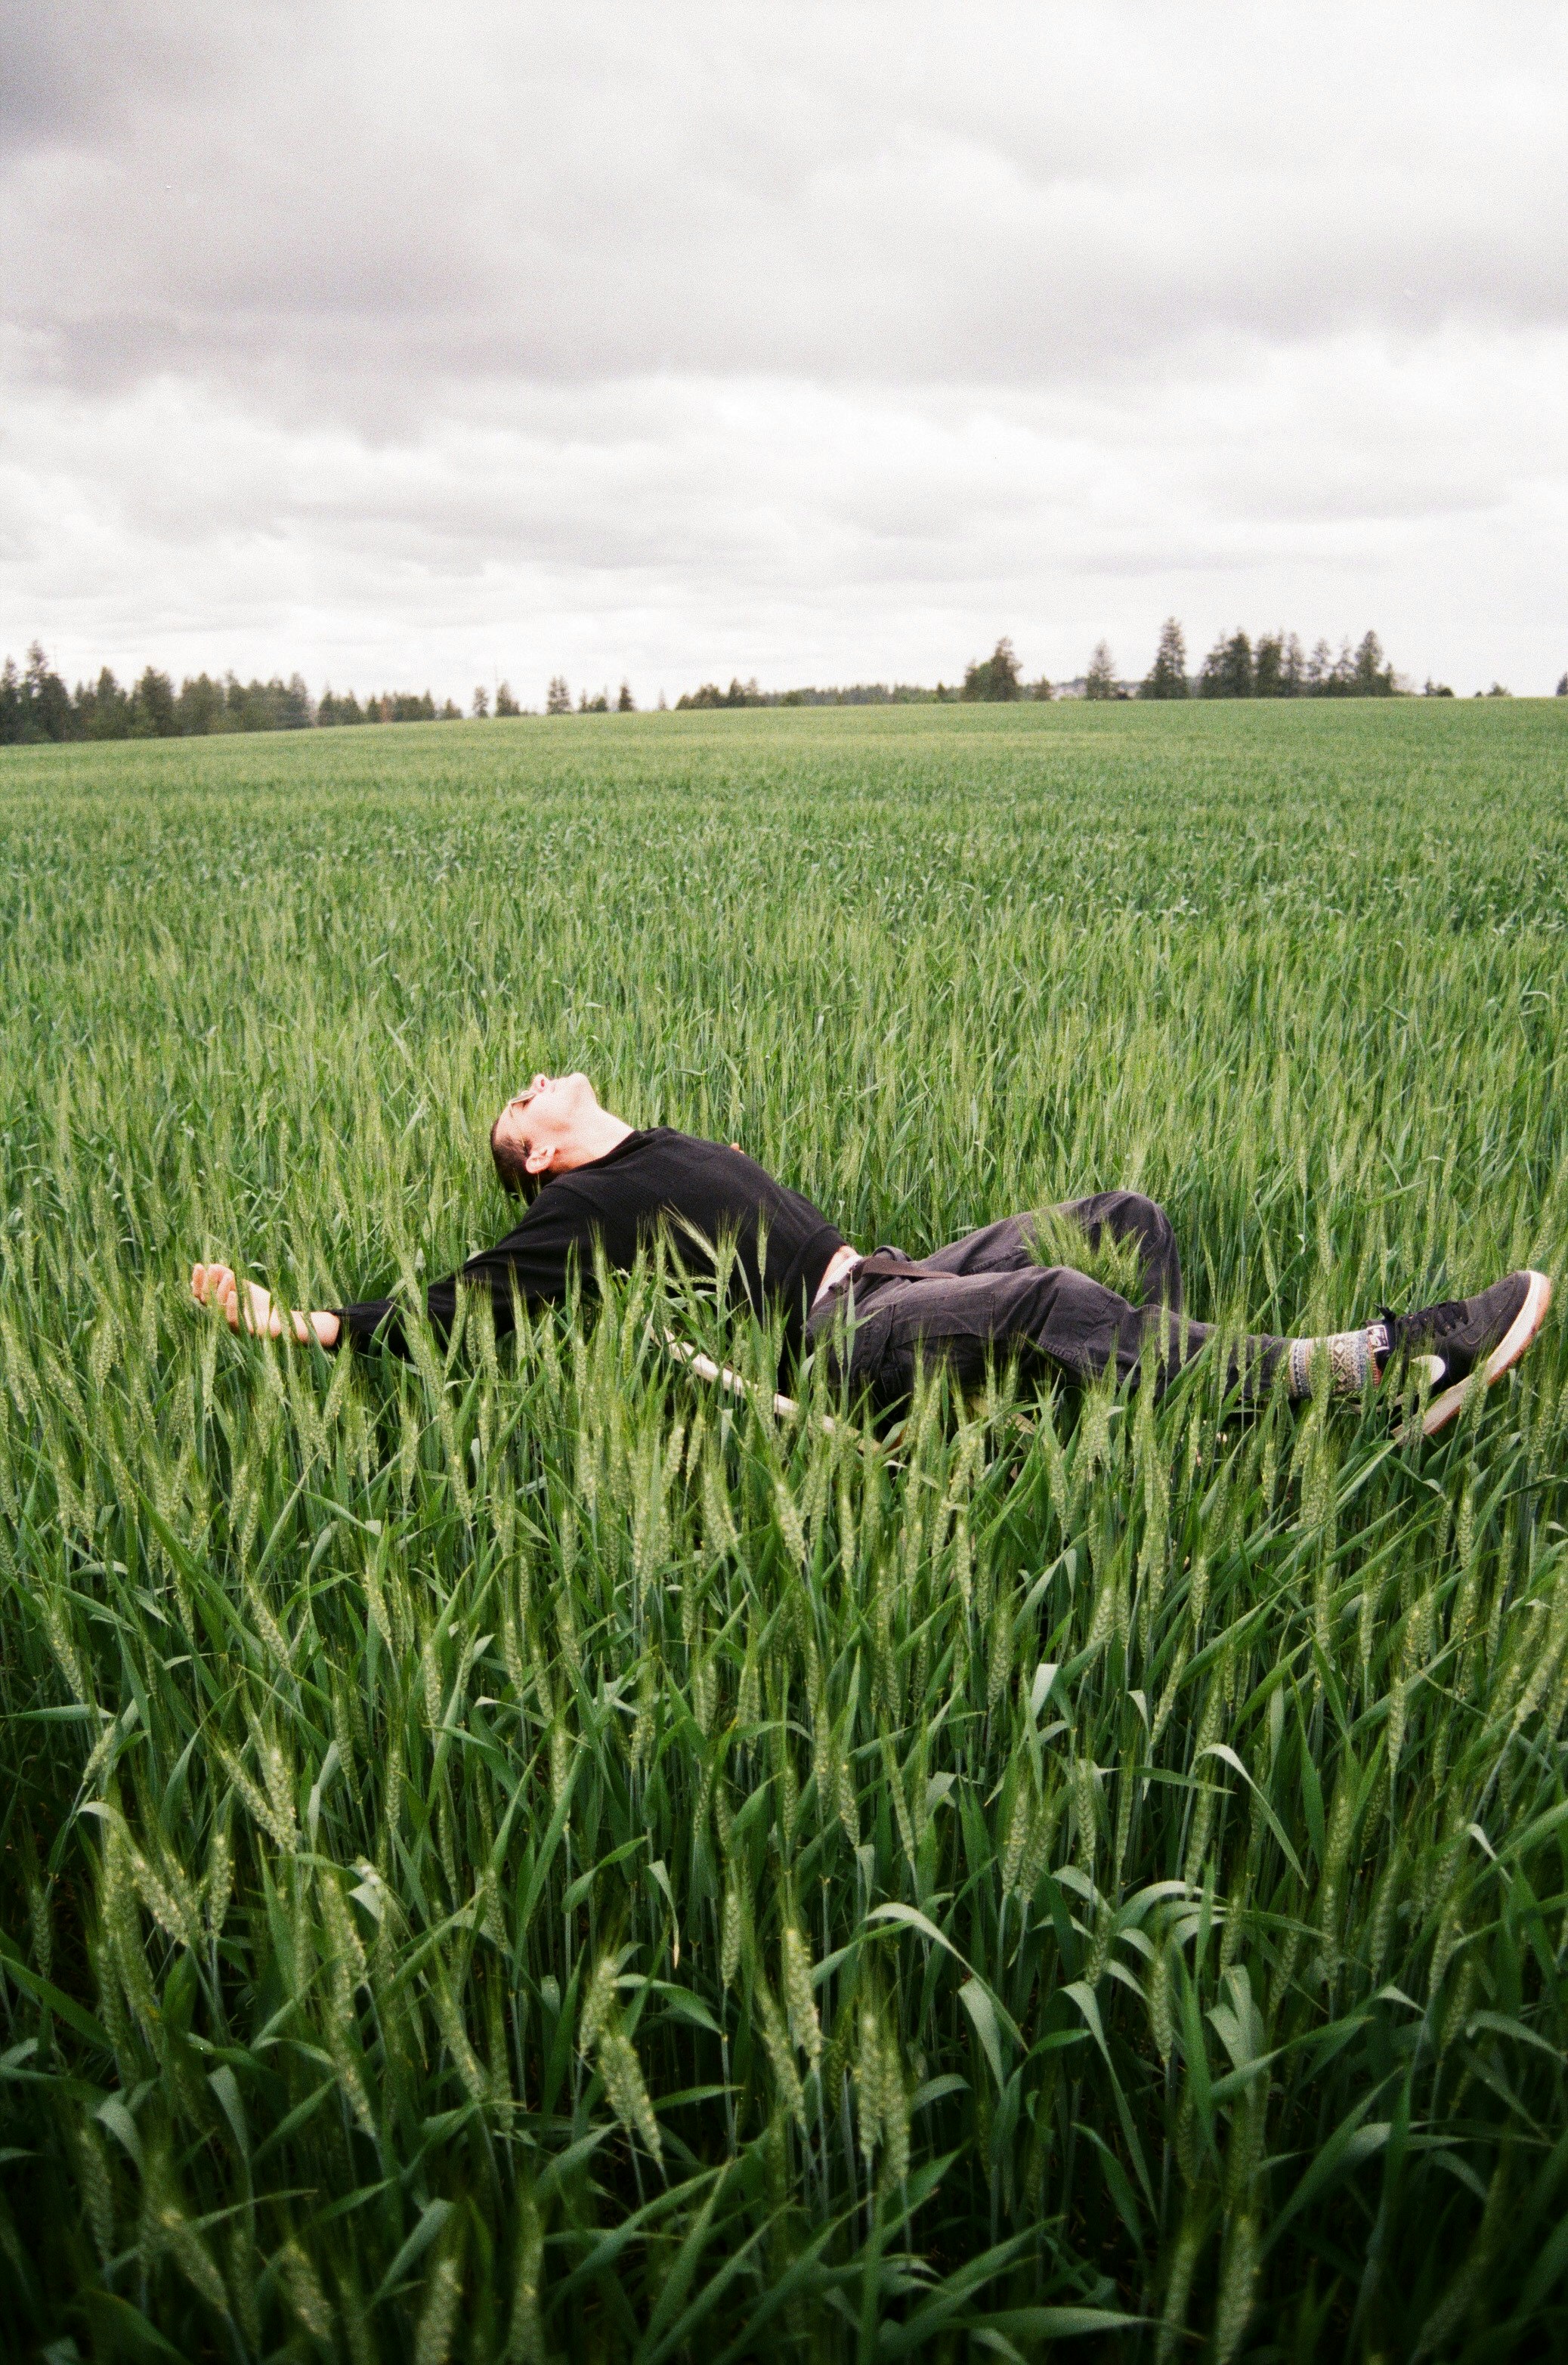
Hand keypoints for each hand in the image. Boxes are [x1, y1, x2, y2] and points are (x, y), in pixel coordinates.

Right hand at [191, 1263, 338, 1345]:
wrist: (281, 1316)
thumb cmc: (259, 1302)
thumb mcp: (242, 1285)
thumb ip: (227, 1275)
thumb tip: (211, 1265)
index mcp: (217, 1306)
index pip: (200, 1294)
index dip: (197, 1281)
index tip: (199, 1265)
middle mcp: (220, 1316)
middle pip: (205, 1302)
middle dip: (207, 1284)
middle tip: (213, 1269)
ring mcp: (230, 1325)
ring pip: (217, 1310)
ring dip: (221, 1291)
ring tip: (229, 1277)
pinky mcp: (243, 1331)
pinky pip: (231, 1321)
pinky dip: (230, 1307)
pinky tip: (233, 1294)